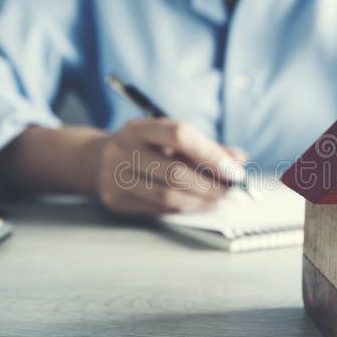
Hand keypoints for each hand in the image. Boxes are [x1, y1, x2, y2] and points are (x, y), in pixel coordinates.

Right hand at [97, 119, 246, 214]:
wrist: (98, 160)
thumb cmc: (146, 147)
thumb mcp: (171, 138)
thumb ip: (206, 147)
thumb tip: (239, 161)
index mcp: (139, 128)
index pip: (180, 135)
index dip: (210, 154)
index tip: (233, 170)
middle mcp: (123, 150)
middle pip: (175, 172)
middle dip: (209, 185)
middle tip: (228, 191)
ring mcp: (115, 176)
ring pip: (167, 196)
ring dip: (198, 201)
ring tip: (215, 199)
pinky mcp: (115, 200)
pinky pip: (157, 209)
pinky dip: (181, 208)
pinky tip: (193, 203)